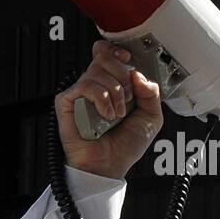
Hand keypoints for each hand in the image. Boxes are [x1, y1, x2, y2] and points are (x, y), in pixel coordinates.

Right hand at [54, 40, 162, 178]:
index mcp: (111, 85)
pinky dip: (101, 99)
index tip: (128, 59)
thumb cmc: (124, 146)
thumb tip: (138, 75)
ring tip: (117, 113)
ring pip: (96, 70)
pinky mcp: (67, 103)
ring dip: (114, 92)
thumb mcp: (151, 118)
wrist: (109, 167)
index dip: (116, 51)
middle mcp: (94, 87)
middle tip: (126, 97)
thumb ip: (151, 93)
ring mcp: (80, 94)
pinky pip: (84, 86)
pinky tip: (106, 115)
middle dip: (121, 75)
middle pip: (103, 58)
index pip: (107, 54)